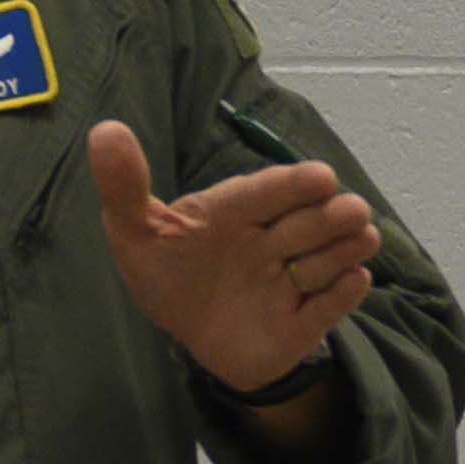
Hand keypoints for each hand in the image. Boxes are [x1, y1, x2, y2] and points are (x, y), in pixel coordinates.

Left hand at [85, 120, 378, 398]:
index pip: (266, 193)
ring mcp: (288, 281)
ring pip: (325, 261)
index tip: (320, 176)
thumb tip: (105, 129)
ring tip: (359, 239)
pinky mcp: (301, 322)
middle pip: (307, 224)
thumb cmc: (168, 271)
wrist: (191, 333)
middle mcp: (270, 240)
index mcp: (234, 211)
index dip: (292, 185)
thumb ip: (123, 186)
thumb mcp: (135, 230)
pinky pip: (328, 308)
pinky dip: (343, 296)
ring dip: (340, 252)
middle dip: (329, 217)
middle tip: (350, 211)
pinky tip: (354, 280)